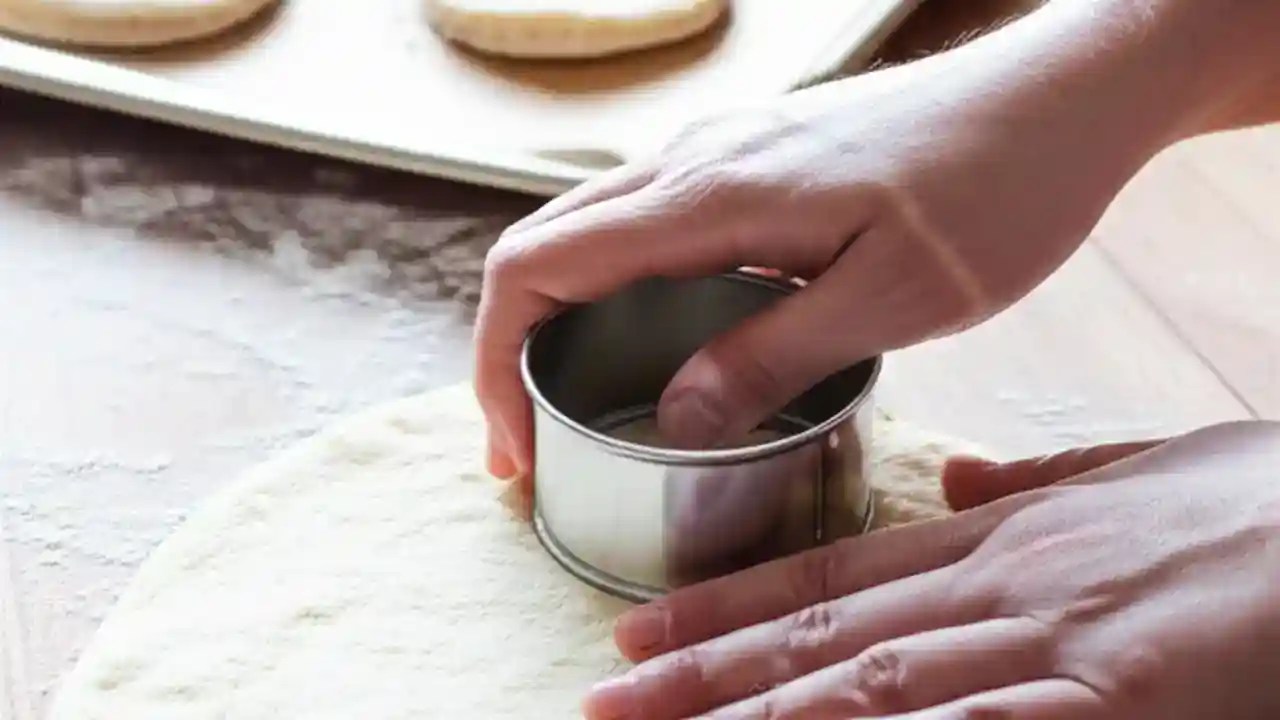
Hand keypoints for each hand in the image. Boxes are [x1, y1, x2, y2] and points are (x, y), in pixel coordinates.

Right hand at [474, 1, 1191, 477]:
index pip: (539, 267)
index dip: (496, 364)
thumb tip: (672, 417)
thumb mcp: (890, 299)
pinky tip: (656, 341)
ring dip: (560, 317)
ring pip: (591, 231)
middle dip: (511, 348)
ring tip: (577, 407)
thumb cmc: (993, 192)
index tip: (514, 449)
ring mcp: (720, 152)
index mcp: (709, 197)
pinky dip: (614, 288)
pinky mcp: (753, 160)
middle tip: (532, 446)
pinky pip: (645, 221)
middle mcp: (693, 161)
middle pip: (543, 244)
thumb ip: (769, 357)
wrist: (1056, 98)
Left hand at [582, 421, 1279, 718]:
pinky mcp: (1116, 695)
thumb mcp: (1141, 471)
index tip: (641, 626)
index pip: (832, 575)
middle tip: (606, 691)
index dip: (727, 604)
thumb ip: (1046, 482)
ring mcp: (1054, 646)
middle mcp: (1003, 588)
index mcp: (1003, 540)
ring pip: (875, 688)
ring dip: (759, 718)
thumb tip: (970, 480)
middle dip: (704, 672)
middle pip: (826, 640)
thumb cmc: (1261, 507)